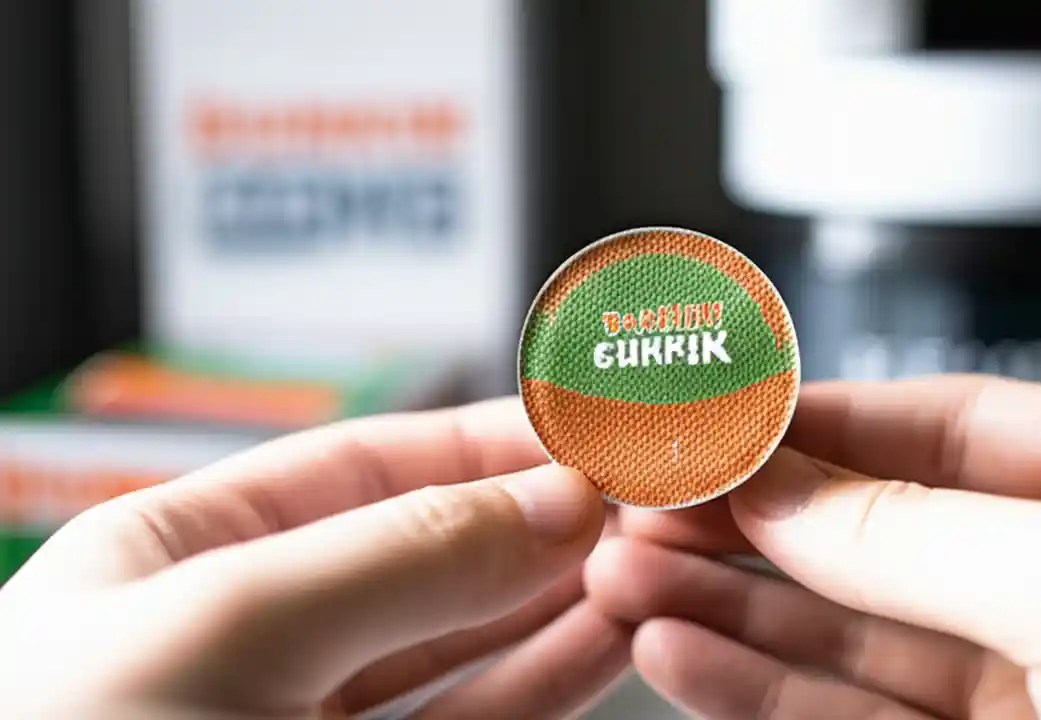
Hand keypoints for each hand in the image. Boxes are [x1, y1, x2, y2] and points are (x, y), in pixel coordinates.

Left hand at [0, 399, 628, 718]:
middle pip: (428, 551)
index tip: (589, 424)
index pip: (362, 467)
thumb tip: (552, 500)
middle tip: (643, 494)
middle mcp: (253, 636)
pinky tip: (605, 637)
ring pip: (464, 645)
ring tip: (651, 559)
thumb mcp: (219, 638)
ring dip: (562, 600)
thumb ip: (395, 560)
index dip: (480, 439)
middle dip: (538, 520)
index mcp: (179, 556)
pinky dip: (545, 679)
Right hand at [588, 377, 1040, 718]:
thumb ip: (917, 528)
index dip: (817, 423)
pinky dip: (757, 691)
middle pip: (871, 534)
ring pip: (843, 636)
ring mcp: (1028, 695)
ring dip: (727, 606)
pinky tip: (682, 657)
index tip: (709, 424)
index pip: (941, 429)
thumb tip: (778, 478)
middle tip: (638, 506)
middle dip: (748, 520)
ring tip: (624, 580)